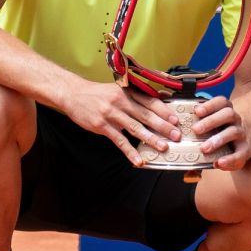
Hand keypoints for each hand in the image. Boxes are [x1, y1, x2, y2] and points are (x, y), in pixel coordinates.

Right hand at [59, 81, 180, 165]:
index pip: (150, 101)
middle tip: (176, 136)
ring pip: (135, 128)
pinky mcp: (102, 126)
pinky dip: (130, 152)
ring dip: (150, 138)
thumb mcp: (118, 89)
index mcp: (127, 92)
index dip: (164, 111)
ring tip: (162, 147)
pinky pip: (119, 141)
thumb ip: (138, 95)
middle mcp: (121, 101)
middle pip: (146, 115)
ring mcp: (111, 114)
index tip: (176, 119)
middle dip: (163, 126)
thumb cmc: (99, 93)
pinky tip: (138, 160)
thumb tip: (162, 98)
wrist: (74, 94)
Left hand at [189, 96, 248, 170]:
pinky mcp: (244, 150)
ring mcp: (241, 134)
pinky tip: (219, 163)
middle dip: (211, 121)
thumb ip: (192, 119)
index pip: (221, 102)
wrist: (237, 144)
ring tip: (204, 148)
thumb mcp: (207, 122)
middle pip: (228, 114)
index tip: (196, 111)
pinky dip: (230, 159)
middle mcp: (235, 120)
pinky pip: (240, 154)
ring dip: (218, 139)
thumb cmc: (215, 131)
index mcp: (225, 110)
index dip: (209, 105)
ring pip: (234, 132)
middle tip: (195, 130)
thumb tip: (166, 107)